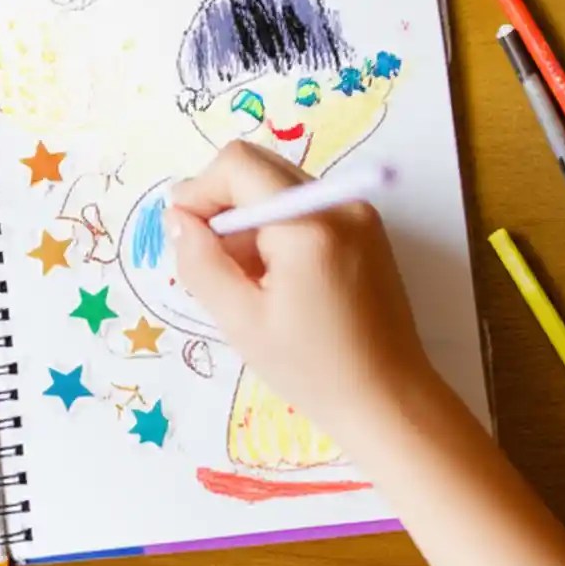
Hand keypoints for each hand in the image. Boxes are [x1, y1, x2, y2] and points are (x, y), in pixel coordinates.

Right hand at [166, 140, 433, 435]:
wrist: (388, 400)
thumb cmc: (312, 369)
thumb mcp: (241, 321)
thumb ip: (201, 262)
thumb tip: (176, 218)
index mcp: (309, 224)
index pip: (237, 165)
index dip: (199, 193)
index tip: (186, 238)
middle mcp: (339, 203)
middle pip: (259, 168)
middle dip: (222, 205)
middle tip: (211, 262)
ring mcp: (358, 214)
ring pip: (278, 187)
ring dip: (248, 221)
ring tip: (245, 280)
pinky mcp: (365, 231)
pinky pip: (303, 208)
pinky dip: (275, 231)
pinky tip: (273, 280)